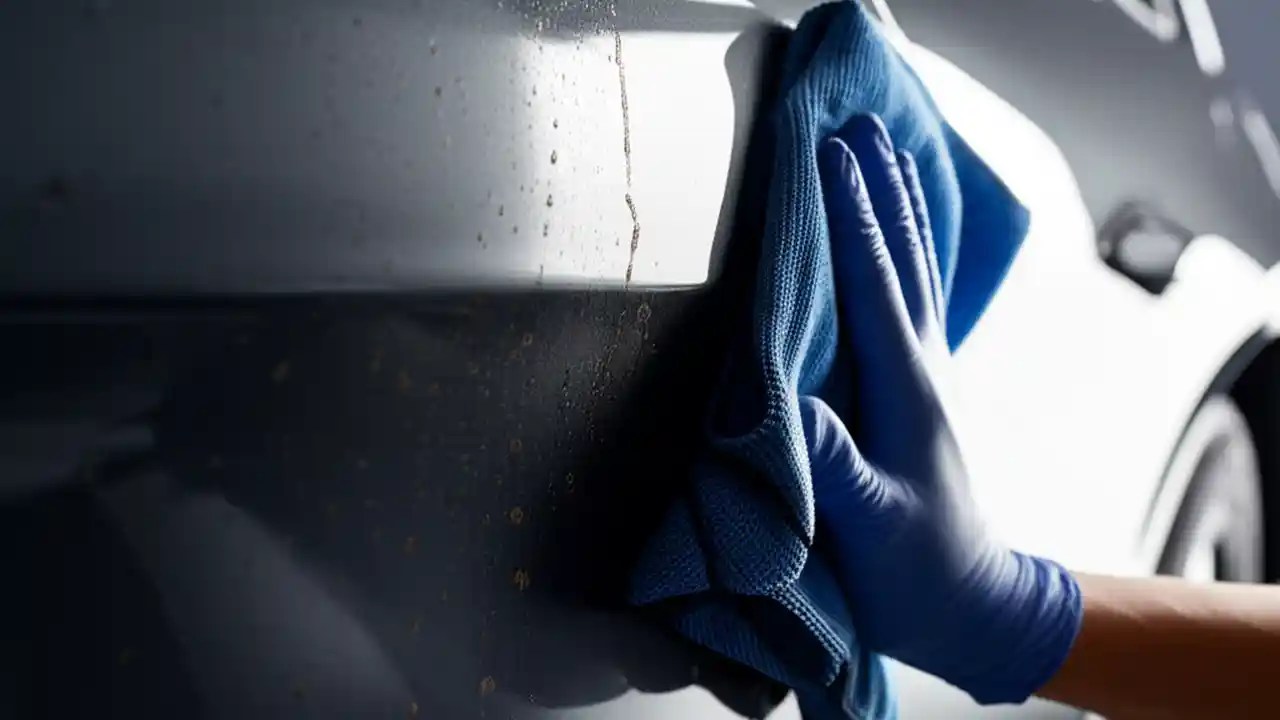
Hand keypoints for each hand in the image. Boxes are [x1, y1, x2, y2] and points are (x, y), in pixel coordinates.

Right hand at [803, 115, 1081, 704]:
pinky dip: (907, 256)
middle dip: (881, 190)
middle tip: (860, 128)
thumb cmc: (916, 573)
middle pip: (904, 261)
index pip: (875, 285)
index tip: (831, 157)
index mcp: (906, 390)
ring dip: (901, 210)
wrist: (974, 605)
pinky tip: (900, 246)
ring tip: (888, 157)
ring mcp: (927, 379)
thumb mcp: (872, 526)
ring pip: (916, 274)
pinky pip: (916, 302)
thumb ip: (834, 466)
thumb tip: (793, 403)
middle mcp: (924, 370)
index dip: (851, 218)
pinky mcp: (920, 395)